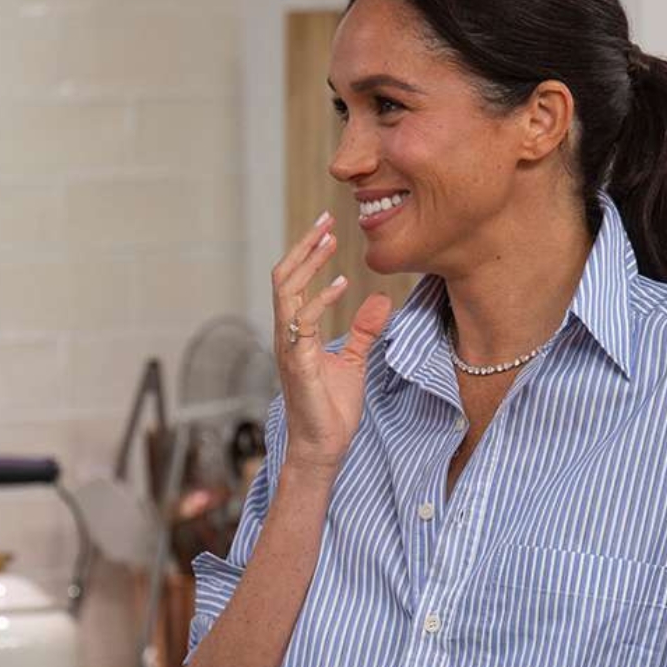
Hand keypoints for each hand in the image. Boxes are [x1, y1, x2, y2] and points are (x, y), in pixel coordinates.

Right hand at [271, 214, 391, 472]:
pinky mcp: (299, 364)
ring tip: (331, 240)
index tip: (328, 228)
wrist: (323, 447)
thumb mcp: (354, 360)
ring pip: (287, 292)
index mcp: (295, 332)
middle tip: (327, 219)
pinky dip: (322, 301)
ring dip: (309, 262)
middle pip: (285, 277)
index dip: (307, 253)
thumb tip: (381, 300)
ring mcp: (289, 348)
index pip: (293, 282)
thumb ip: (362, 330)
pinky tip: (344, 286)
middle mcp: (286, 335)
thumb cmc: (331, 408)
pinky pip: (304, 324)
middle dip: (305, 246)